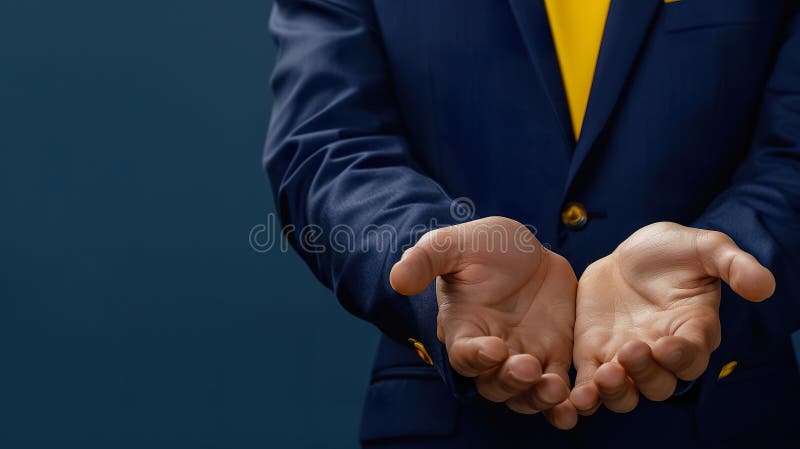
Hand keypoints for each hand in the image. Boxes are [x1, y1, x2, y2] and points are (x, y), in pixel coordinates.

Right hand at [390, 217, 577, 428]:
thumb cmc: (481, 246)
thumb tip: (397, 279)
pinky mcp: (555, 354)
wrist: (524, 249)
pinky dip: (570, 398)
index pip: (465, 355)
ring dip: (539, 398)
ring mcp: (525, 356)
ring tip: (556, 389)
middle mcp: (492, 351)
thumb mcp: (453, 244)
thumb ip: (426, 259)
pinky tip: (581, 399)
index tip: (494, 347)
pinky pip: (562, 385)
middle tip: (528, 367)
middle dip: (511, 382)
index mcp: (464, 329)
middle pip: (496, 385)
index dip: (477, 357)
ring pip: (527, 394)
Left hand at [570, 222, 774, 414]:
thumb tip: (765, 287)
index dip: (680, 355)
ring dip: (616, 391)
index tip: (666, 344)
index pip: (691, 356)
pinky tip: (576, 396)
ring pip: (626, 393)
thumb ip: (734, 265)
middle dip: (646, 372)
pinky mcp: (594, 355)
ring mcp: (625, 358)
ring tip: (605, 374)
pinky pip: (590, 385)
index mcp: (691, 331)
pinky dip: (585, 396)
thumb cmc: (671, 251)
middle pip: (659, 383)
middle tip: (630, 349)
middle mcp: (661, 353)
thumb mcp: (705, 247)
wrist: (627, 253)